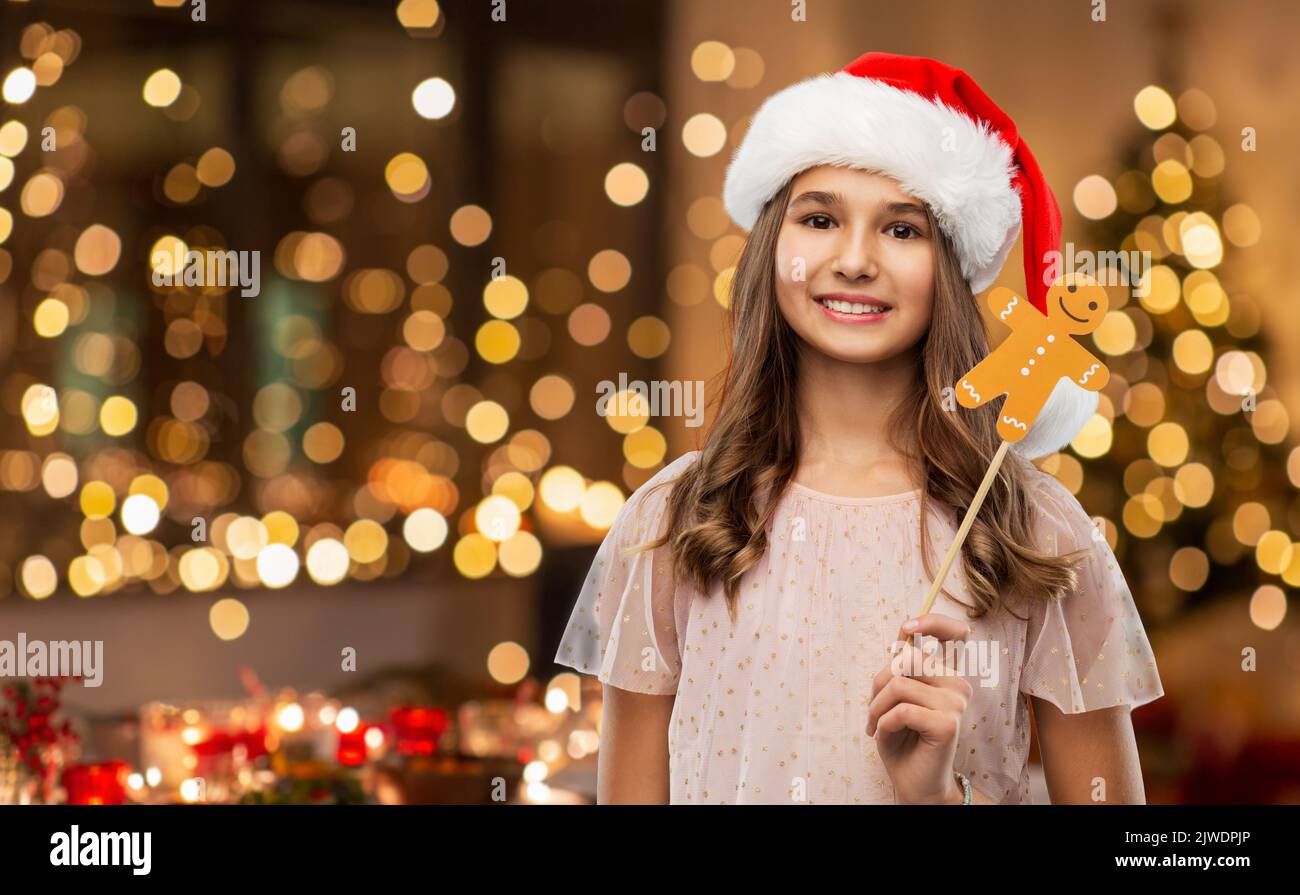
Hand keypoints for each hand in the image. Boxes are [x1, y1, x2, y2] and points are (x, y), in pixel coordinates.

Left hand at [866, 613, 973, 804]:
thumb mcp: (895, 696)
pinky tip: (883, 735)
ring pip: (899, 684)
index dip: (932, 622)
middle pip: (906, 658)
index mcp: (947, 675)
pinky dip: (884, 722)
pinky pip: (901, 710)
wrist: (914, 782)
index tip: (907, 628)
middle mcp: (957, 685)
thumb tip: (902, 638)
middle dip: (879, 682)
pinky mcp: (947, 724)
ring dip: (876, 707)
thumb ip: (901, 667)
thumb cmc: (902, 737)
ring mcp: (956, 703)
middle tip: (873, 708)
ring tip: (874, 724)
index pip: (955, 634)